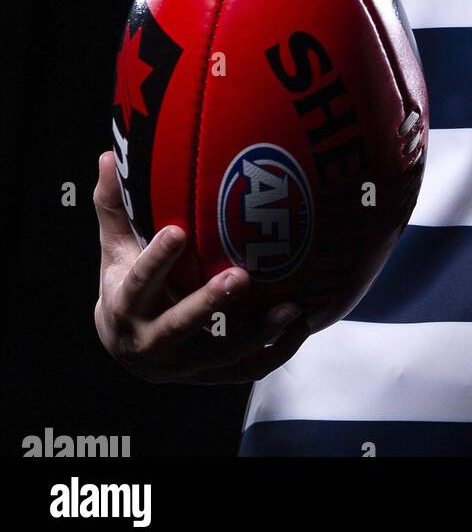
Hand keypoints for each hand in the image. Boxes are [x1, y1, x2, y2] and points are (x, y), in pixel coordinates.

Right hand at [94, 150, 309, 383]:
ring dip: (256, 333)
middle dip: (209, 304)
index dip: (156, 260)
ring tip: (291, 307)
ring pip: (220, 355)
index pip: (137, 283)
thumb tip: (111, 154)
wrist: (128, 345)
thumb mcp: (115, 245)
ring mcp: (182, 365)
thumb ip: (115, 204)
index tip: (178, 230)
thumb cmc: (127, 280)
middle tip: (242, 275)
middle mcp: (150, 342)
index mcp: (125, 306)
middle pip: (179, 327)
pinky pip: (245, 371)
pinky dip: (274, 352)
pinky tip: (301, 326)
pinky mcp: (210, 377)